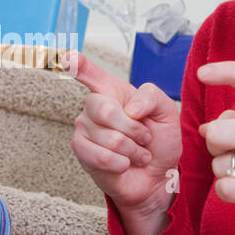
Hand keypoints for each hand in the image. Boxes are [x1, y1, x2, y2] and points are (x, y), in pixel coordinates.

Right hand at [62, 50, 181, 219]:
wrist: (156, 176)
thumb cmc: (158, 142)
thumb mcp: (167, 114)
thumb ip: (152, 98)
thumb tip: (129, 108)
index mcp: (113, 91)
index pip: (90, 73)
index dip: (78, 64)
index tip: (67, 57)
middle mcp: (94, 106)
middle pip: (105, 109)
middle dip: (133, 129)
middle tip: (144, 138)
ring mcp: (84, 128)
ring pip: (109, 137)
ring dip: (132, 150)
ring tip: (136, 153)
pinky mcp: (81, 151)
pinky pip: (102, 156)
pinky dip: (122, 163)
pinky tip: (125, 163)